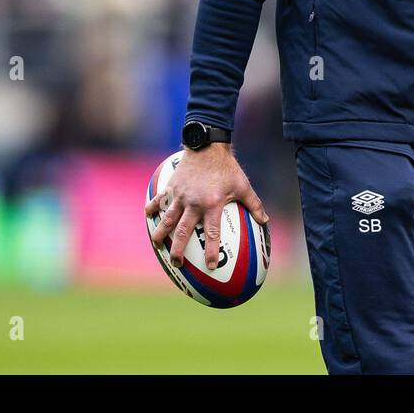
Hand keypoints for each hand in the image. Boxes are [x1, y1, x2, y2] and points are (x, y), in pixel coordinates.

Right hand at [144, 143, 268, 268]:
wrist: (207, 146)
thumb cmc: (227, 167)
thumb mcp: (243, 185)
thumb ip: (254, 204)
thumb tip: (265, 220)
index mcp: (212, 204)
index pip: (212, 233)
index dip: (212, 251)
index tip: (210, 266)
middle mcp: (194, 203)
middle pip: (182, 232)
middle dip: (178, 250)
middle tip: (177, 263)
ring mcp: (180, 195)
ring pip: (166, 220)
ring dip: (160, 234)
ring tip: (157, 246)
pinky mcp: (171, 187)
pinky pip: (159, 201)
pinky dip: (152, 208)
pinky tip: (148, 217)